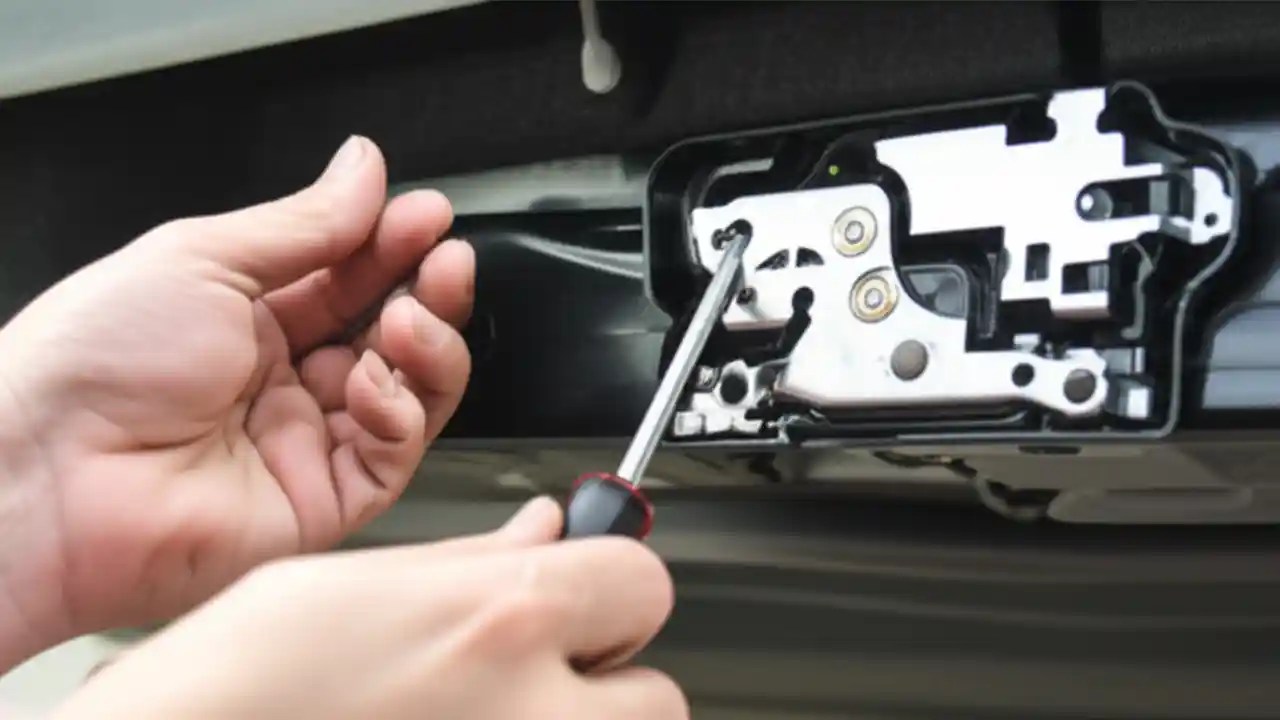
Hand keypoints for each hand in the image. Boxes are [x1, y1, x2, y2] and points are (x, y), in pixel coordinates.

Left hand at [0, 137, 472, 666]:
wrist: (44, 473)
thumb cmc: (90, 363)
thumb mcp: (203, 259)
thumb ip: (303, 223)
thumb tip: (363, 171)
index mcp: (244, 320)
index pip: (346, 276)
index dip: (392, 245)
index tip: (427, 217)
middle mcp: (280, 382)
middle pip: (385, 332)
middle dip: (426, 292)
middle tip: (446, 261)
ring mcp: (302, 443)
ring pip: (406, 393)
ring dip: (427, 347)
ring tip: (413, 316)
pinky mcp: (322, 501)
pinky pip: (392, 454)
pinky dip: (401, 412)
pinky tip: (377, 381)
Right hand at [53, 498, 687, 719]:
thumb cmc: (233, 691)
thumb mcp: (351, 586)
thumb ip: (471, 562)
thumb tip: (544, 531)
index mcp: (498, 625)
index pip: (641, 580)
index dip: (609, 583)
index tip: (585, 593)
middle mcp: (526, 717)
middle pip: (658, 694)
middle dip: (609, 680)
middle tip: (543, 678)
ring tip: (492, 718)